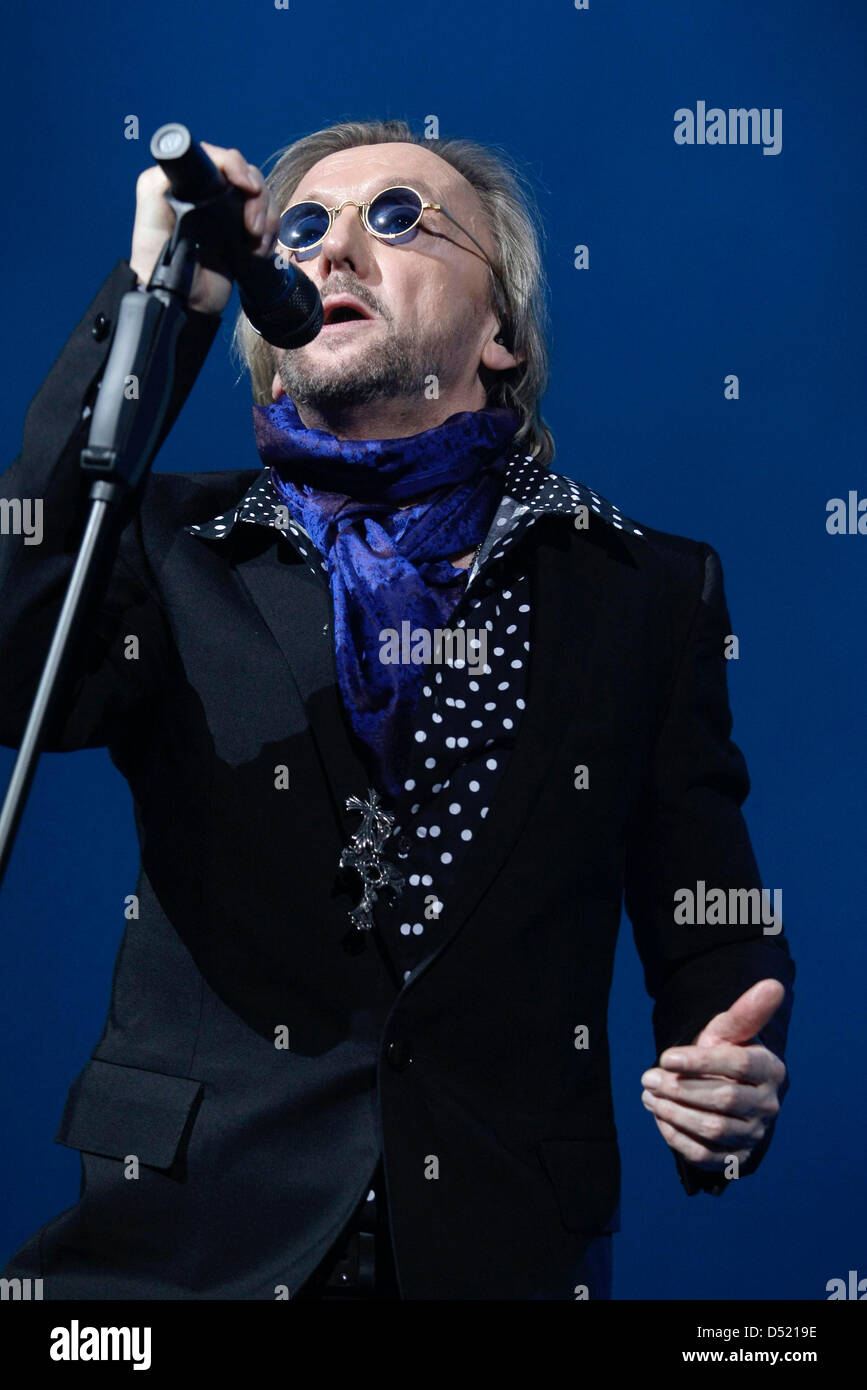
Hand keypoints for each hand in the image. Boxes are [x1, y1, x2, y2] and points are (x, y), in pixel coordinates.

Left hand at [129, 142, 279, 314]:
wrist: (182, 303)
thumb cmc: (158, 262)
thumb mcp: (151, 215)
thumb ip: (160, 185)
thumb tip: (186, 167)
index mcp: (185, 183)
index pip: (217, 158)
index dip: (235, 166)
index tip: (245, 185)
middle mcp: (208, 193)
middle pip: (246, 174)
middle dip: (256, 198)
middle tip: (252, 227)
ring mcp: (227, 213)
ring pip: (261, 196)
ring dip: (266, 217)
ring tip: (255, 244)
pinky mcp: (242, 233)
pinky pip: (268, 220)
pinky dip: (270, 234)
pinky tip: (258, 251)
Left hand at [640, 978, 786, 1172]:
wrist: (724, 1090)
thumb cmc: (724, 1054)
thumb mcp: (729, 1031)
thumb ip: (746, 1011)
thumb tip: (773, 984)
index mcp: (770, 1069)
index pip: (738, 1064)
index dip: (700, 1060)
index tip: (665, 1056)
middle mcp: (769, 1105)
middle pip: (723, 1099)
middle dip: (680, 1088)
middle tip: (648, 1077)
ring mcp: (754, 1135)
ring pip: (714, 1128)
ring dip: (675, 1113)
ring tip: (649, 1096)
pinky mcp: (737, 1159)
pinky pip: (707, 1156)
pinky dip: (678, 1139)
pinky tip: (660, 1119)